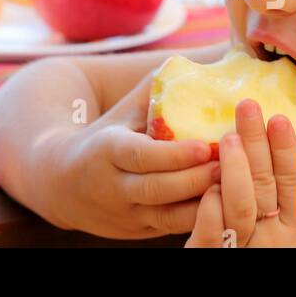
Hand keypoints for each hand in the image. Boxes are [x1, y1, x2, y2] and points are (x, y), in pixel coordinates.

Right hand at [41, 72, 220, 238]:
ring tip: (235, 184)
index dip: (173, 155)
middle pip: (158, 189)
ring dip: (203, 204)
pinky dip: (199, 219)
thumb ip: (157, 90)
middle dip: (196, 179)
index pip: (141, 155)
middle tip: (233, 164)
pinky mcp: (138, 232)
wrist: (60, 182)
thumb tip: (201, 64)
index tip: (203, 146)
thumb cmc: (105, 136)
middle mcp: (113, 187)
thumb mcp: (123, 111)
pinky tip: (224, 203)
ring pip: (168, 217)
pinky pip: (172, 230)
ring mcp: (125, 215)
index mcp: (106, 150)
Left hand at [185, 99, 295, 247]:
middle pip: (266, 186)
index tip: (278, 118)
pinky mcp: (210, 259)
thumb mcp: (259, 229)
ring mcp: (244, 250)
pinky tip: (208, 188)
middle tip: (248, 107)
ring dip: (235, 169)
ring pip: (241, 208)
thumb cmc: (240, 248)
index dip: (285, 151)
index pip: (291, 183)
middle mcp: (271, 240)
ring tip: (228, 137)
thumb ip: (258, 196)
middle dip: (258, 145)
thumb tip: (248, 145)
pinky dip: (209, 210)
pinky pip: (210, 235)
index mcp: (288, 229)